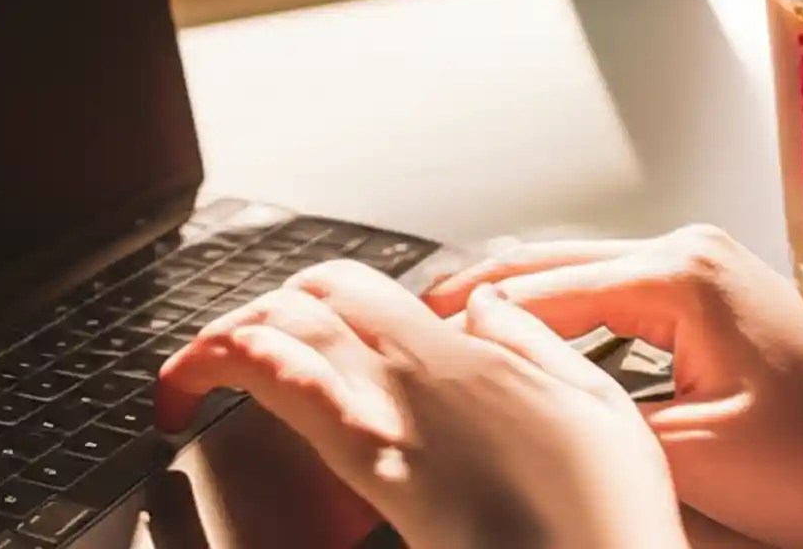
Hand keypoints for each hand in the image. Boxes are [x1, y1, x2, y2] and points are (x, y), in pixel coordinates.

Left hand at [156, 260, 688, 548]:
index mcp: (471, 354)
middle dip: (260, 309)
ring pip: (294, 329)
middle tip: (232, 351)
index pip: (361, 289)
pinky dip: (251, 365)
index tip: (291, 330)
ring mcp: (397, 412)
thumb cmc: (606, 512)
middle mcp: (423, 371)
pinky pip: (301, 392)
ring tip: (196, 371)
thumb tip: (486, 305)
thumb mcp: (597, 402)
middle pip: (313, 299)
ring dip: (231, 333)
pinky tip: (209, 382)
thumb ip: (535, 344)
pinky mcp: (379, 468)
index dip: (309, 297)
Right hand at [424, 225, 802, 547]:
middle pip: (548, 264)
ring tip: (458, 341)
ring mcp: (702, 271)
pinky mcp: (715, 300)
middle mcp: (684, 253)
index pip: (534, 291)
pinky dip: (566, 318)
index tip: (409, 343)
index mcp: (674, 275)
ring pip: (580, 276)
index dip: (466, 322)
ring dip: (521, 305)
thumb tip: (521, 408)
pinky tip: (537, 348)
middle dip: (479, 294)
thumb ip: (594, 418)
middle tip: (409, 328)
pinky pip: (615, 297)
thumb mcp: (696, 456)